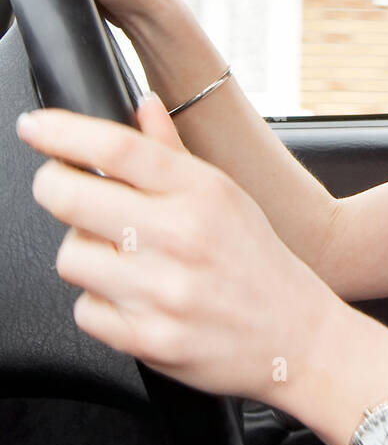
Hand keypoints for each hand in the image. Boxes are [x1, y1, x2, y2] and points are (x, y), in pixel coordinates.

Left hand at [16, 93, 338, 404]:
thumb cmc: (258, 262)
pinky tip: (132, 298)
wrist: (296, 338)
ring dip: (83, 253)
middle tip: (62, 188)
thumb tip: (141, 105)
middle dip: (53, 188)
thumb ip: (173, 152)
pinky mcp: (148, 339)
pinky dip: (99, 304)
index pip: (116, 148)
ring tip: (118, 257)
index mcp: (201, 192)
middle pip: (70, 198)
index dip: (61, 132)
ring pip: (70, 256)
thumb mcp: (226, 196)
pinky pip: (85, 310)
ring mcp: (161, 291)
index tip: (34, 127)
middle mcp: (180, 236)